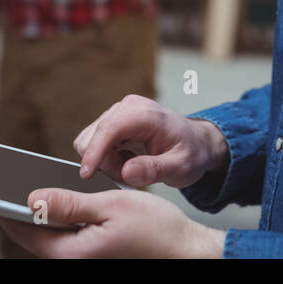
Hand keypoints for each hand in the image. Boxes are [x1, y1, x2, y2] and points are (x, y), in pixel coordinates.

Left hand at [0, 188, 224, 257]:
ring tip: (26, 184)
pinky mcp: (93, 253)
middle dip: (18, 209)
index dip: (3, 209)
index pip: (25, 231)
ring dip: (38, 213)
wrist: (186, 249)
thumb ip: (69, 203)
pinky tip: (58, 198)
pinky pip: (65, 235)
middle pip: (33, 234)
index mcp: (72, 253)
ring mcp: (84, 258)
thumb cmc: (156, 229)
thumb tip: (33, 198)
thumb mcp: (110, 206)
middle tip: (1, 182)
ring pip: (49, 234)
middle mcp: (74, 260)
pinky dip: (58, 217)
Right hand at [74, 94, 227, 188]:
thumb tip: (126, 172)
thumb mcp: (180, 167)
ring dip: (105, 162)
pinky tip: (127, 161)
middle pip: (94, 136)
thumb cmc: (190, 152)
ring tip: (132, 169)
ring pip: (90, 140)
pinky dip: (106, 158)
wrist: (195, 142)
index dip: (95, 151)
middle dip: (105, 163)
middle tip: (130, 176)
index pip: (109, 128)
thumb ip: (155, 170)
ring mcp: (118, 112)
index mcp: (146, 114)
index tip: (87, 175)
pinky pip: (94, 142)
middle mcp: (127, 107)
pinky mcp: (112, 121)